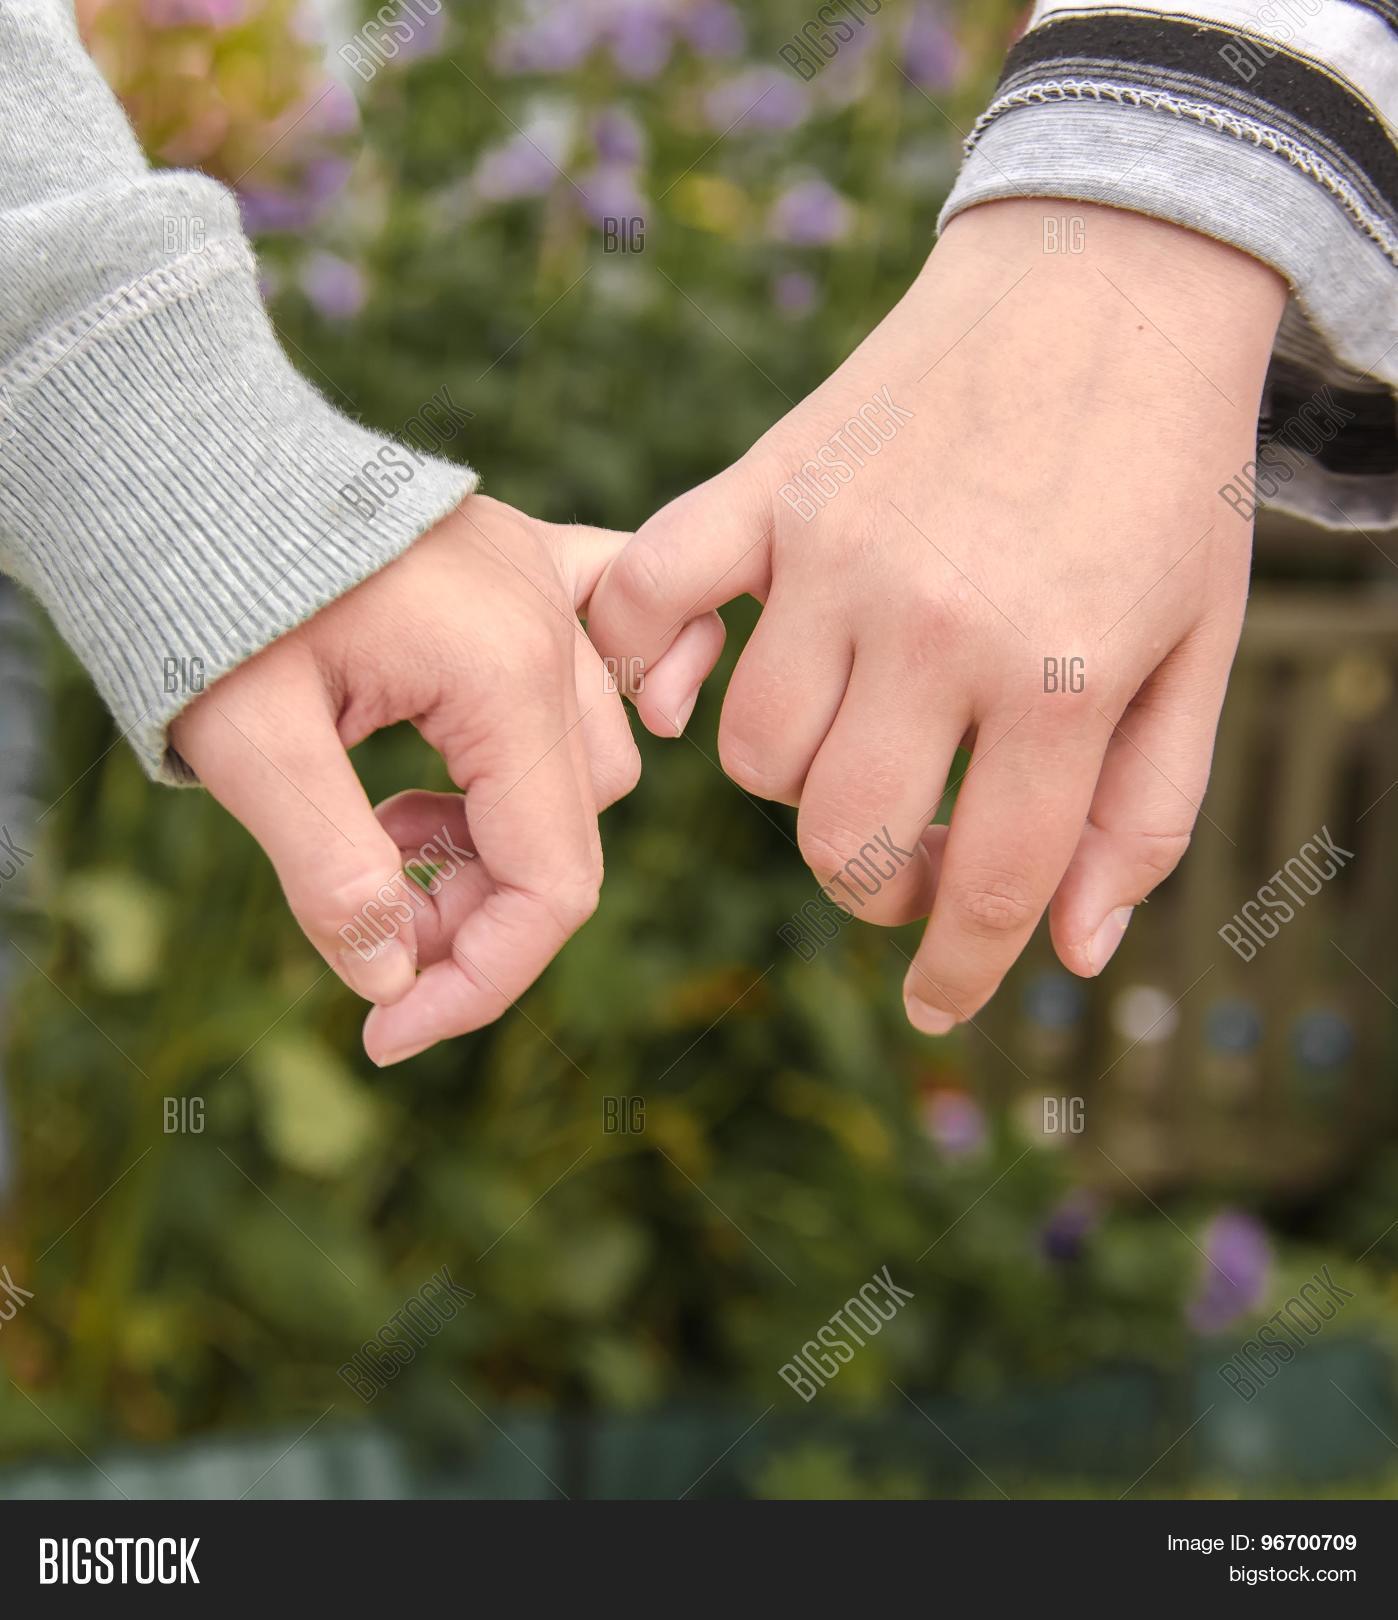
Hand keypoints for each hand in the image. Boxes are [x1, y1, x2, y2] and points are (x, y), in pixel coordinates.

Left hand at [173, 493, 642, 1064]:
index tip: (387, 1032)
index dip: (481, 979)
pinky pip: (627, 631)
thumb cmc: (204, 588)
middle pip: (571, 830)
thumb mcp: (244, 740)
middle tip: (367, 917)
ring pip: (591, 763)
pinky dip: (622, 697)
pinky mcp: (531, 564)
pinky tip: (549, 746)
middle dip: (476, 909)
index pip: (552, 877)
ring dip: (502, 827)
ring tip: (386, 818)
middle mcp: (553, 624)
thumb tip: (392, 980)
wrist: (191, 457)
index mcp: (502, 671)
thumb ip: (330, 868)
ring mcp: (550, 585)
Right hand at [590, 200, 1285, 1031]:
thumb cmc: (1167, 476)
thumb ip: (1144, 814)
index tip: (939, 1001)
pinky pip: (651, 599)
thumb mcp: (1200, 650)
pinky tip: (683, 695)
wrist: (1112, 276)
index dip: (960, 971)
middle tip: (920, 849)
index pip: (990, 885)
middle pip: (845, 842)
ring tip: (858, 744)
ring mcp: (833, 553)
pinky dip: (645, 663)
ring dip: (801, 789)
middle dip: (880, 887)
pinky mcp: (769, 488)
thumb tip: (1068, 953)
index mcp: (1058, 675)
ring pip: (753, 757)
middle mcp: (932, 624)